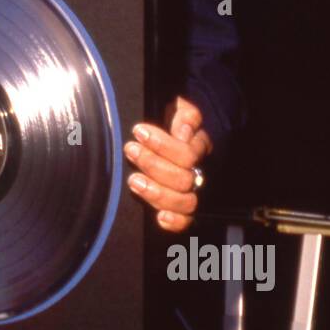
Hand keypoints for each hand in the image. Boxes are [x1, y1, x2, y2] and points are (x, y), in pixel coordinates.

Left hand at [124, 95, 211, 232]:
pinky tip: (160, 218)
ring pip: (185, 202)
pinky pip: (185, 222)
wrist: (153, 141)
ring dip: (156, 192)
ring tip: (133, 180)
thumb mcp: (175, 107)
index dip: (163, 144)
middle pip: (183, 178)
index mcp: (198, 148)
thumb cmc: (165, 121)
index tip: (139, 132)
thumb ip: (184, 113)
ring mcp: (190, 193)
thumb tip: (184, 131)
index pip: (188, 153)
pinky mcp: (179, 211)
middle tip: (131, 150)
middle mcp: (197, 172)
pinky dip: (174, 222)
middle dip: (153, 164)